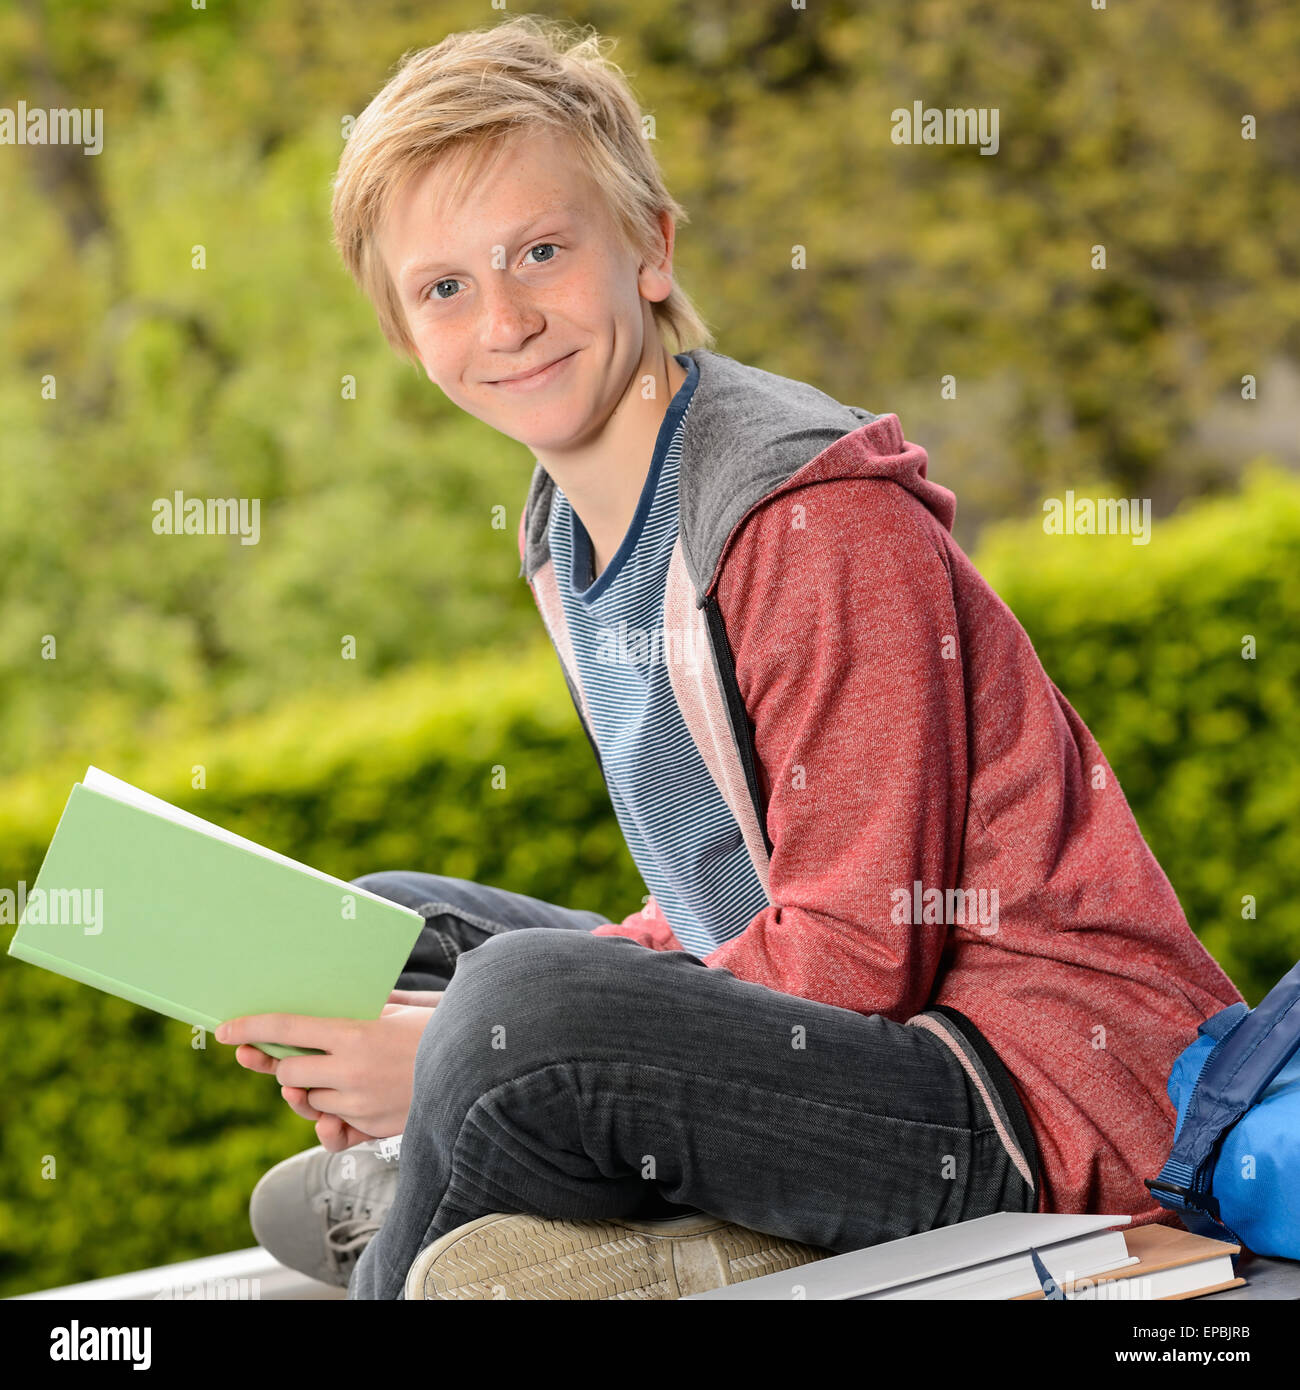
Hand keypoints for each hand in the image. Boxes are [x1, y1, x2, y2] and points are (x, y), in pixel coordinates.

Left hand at [215, 991, 440, 1150]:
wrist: (484, 1070)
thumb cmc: (447, 1028)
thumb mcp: (407, 1006)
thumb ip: (369, 1007)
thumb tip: (339, 1004)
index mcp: (355, 1034)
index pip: (287, 1030)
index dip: (250, 1028)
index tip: (224, 1030)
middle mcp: (351, 1073)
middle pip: (289, 1075)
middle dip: (286, 1067)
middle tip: (292, 1058)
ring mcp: (361, 1105)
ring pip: (312, 1103)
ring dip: (317, 1090)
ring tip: (340, 1073)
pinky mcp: (374, 1129)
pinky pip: (338, 1125)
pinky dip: (339, 1113)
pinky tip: (350, 1100)